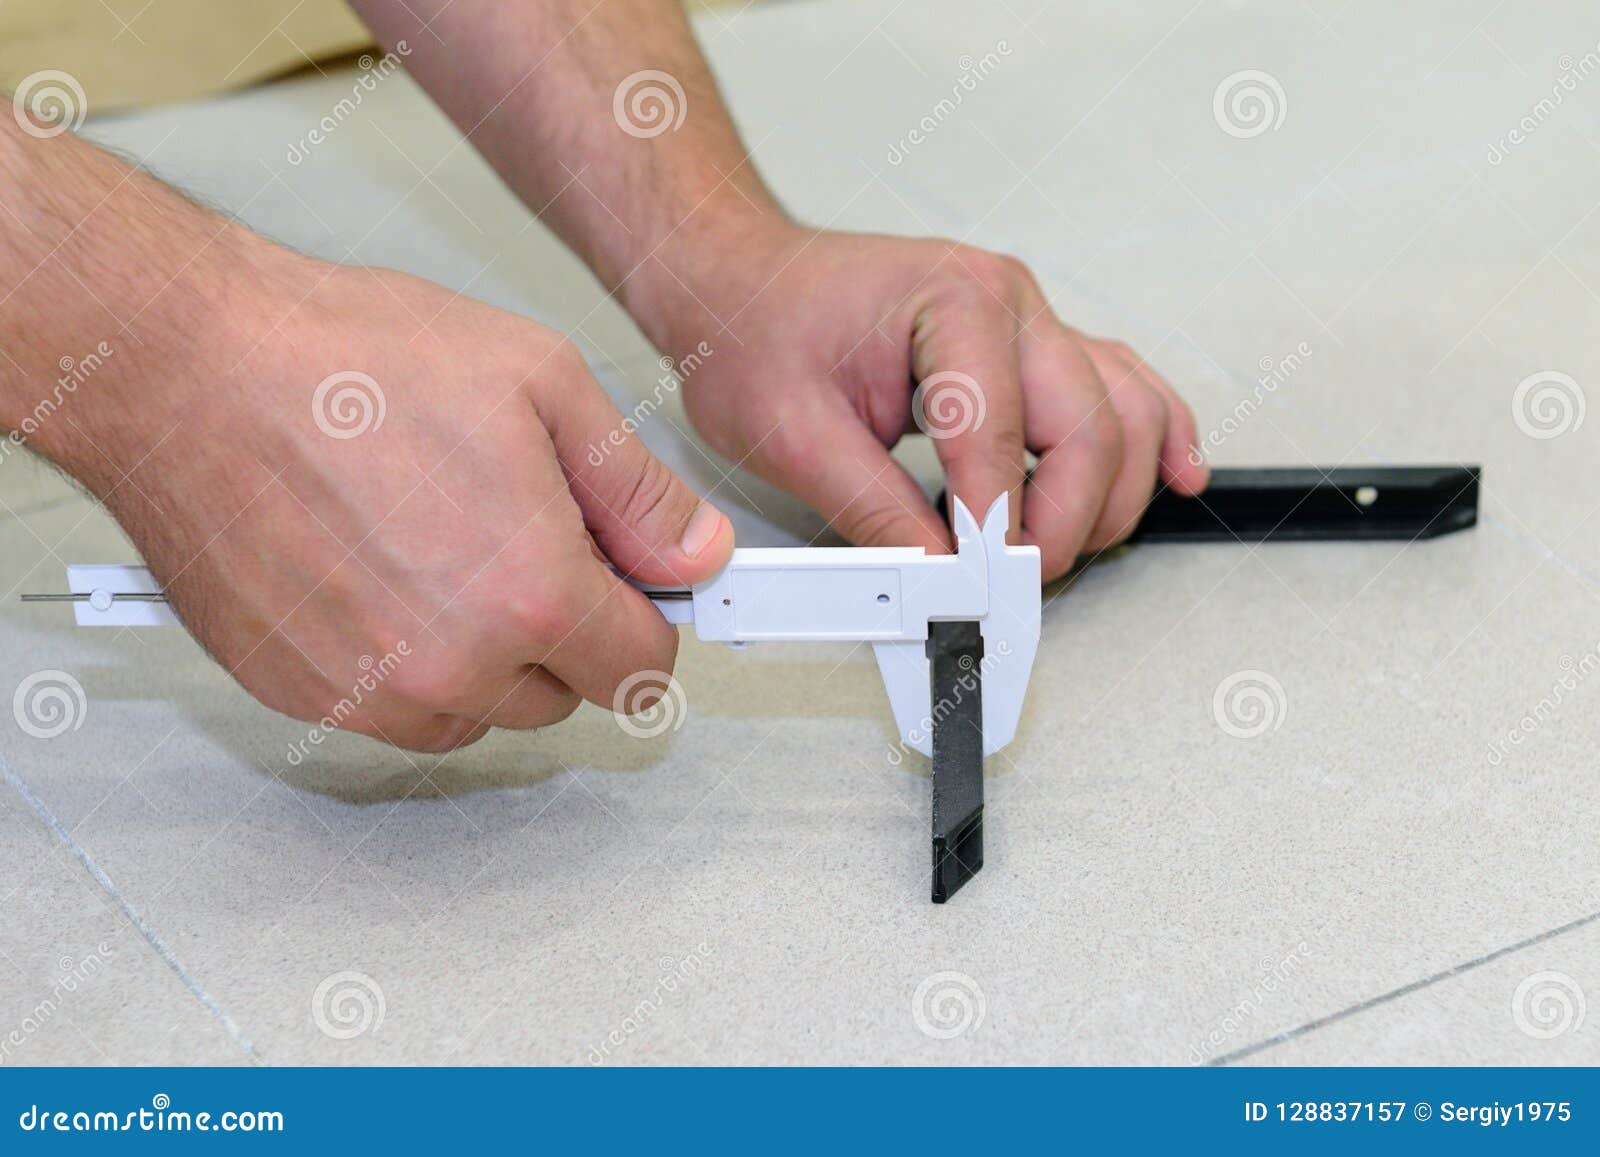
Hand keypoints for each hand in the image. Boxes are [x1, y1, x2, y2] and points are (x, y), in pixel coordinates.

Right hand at [60, 245, 732, 751]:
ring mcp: (369, 690)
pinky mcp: (301, 693)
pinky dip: (405, 663)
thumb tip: (696, 551)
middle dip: (560, 629)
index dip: (643, 616)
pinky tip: (377, 572)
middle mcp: (452, 663)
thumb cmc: (347, 361)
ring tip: (436, 544)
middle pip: (560, 695)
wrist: (185, 369)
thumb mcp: (541, 383)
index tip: (626, 584)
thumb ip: (635, 490)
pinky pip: (394, 711)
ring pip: (477, 712)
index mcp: (532, 593)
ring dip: (482, 655)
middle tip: (515, 535)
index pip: (640, 665)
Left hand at [638, 226, 1207, 580]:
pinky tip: (1178, 477)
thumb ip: (870, 509)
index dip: (995, 525)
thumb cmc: (759, 326)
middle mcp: (1011, 302)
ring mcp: (1033, 323)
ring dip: (1114, 496)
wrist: (743, 276)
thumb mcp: (787, 432)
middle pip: (1092, 428)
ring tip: (1066, 554)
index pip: (1000, 435)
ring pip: (1126, 413)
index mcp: (953, 302)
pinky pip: (1125, 387)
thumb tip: (935, 578)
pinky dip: (1158, 438)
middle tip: (1013, 584)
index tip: (976, 586)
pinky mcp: (1035, 348)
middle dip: (1063, 522)